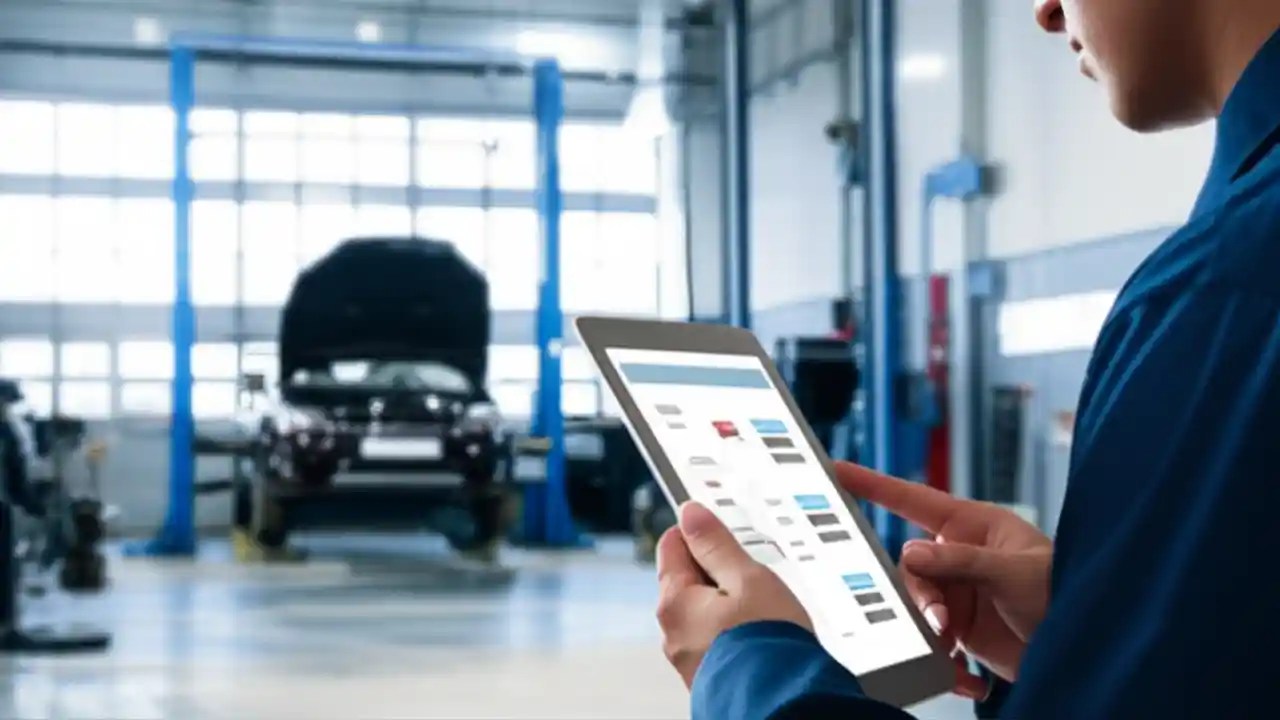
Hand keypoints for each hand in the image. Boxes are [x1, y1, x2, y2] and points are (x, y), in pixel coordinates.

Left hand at [655, 501, 811, 687]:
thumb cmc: (768, 643)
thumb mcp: (748, 578)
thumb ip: (717, 544)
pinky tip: (759, 633)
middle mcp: (673, 631)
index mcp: (675, 602)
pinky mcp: (708, 675)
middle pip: (685, 580)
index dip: (699, 533)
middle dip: (717, 571)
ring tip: (762, 608)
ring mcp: (688, 657)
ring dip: (727, 602)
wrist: (783, 704)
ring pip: (702, 612)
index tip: (724, 531)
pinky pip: (714, 639)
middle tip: (752, 574)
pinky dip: (732, 630)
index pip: (671, 545)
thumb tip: (691, 515)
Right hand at [836, 462, 1052, 684]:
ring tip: (954, 651)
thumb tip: (911, 553)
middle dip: (921, 598)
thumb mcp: (1014, 572)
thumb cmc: (1064, 593)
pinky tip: (969, 679)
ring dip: (931, 633)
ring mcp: (959, 594)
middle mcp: (959, 556)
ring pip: (917, 606)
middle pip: (911, 568)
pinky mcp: (963, 630)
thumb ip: (962, 561)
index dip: (873, 484)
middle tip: (941, 624)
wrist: (1088, 651)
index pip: (913, 500)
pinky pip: (933, 640)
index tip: (836, 470)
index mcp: (973, 526)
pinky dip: (946, 663)